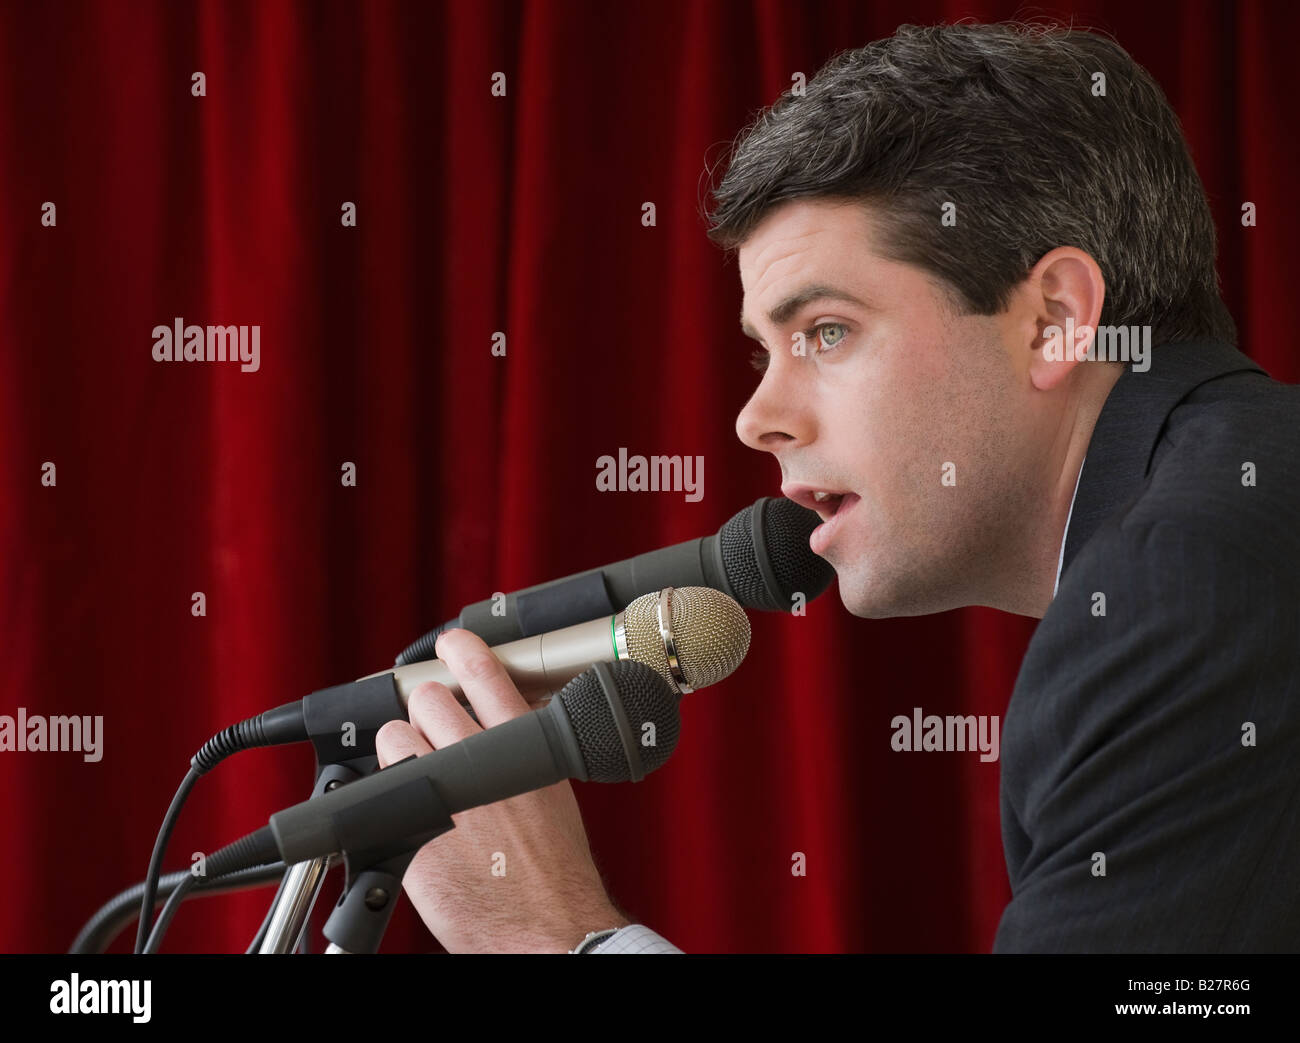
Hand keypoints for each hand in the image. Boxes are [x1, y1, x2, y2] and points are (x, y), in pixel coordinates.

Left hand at [375, 628, 629, 952]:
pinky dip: (388, 801)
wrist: (546, 925)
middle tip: (436, 737)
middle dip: (428, 715)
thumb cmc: (553, 867)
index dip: (462, 649)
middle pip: (427, 700)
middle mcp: (477, 763)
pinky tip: (412, 818)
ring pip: (394, 739)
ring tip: (420, 780)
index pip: (483, 673)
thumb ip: (518, 751)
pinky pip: (378, 794)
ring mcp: (438, 795)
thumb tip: (494, 720)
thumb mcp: (550, 791)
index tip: (450, 643)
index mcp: (520, 748)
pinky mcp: (407, 830)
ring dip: (401, 753)